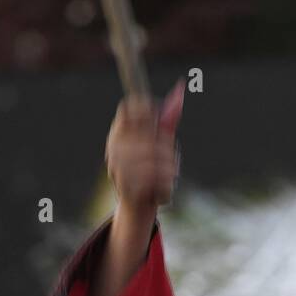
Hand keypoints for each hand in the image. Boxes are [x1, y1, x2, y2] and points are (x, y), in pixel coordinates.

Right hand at [104, 78, 184, 216]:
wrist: (137, 208)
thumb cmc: (151, 171)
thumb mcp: (159, 143)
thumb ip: (168, 119)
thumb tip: (181, 88)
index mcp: (120, 132)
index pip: (130, 107)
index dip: (148, 112)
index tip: (160, 126)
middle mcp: (115, 147)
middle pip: (152, 136)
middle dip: (167, 150)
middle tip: (170, 162)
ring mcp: (118, 167)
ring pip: (157, 160)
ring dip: (170, 170)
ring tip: (168, 177)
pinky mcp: (126, 187)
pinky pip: (158, 180)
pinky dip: (167, 187)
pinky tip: (162, 190)